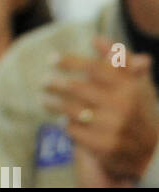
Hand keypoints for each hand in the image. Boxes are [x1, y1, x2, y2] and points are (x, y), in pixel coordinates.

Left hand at [46, 37, 158, 183]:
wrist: (150, 152)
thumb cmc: (136, 108)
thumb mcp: (135, 83)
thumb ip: (118, 59)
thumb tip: (96, 39)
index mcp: (128, 88)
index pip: (93, 68)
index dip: (69, 61)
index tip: (52, 59)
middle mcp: (122, 107)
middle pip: (76, 88)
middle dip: (54, 83)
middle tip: (43, 82)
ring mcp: (113, 129)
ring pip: (71, 110)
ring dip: (52, 103)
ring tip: (44, 99)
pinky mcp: (104, 147)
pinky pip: (73, 131)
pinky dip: (66, 125)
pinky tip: (63, 121)